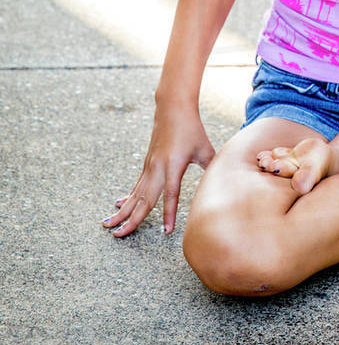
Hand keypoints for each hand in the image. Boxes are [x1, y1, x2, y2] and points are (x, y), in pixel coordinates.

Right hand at [103, 106, 214, 237]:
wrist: (172, 109)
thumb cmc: (192, 129)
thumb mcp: (205, 149)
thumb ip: (212, 169)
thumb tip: (224, 185)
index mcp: (173, 165)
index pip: (170, 195)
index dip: (169, 214)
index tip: (167, 231)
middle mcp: (157, 167)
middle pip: (144, 199)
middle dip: (131, 219)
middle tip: (119, 235)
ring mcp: (149, 166)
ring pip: (135, 194)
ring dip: (122, 211)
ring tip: (109, 225)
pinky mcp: (147, 164)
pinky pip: (136, 185)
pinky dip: (127, 198)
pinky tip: (118, 207)